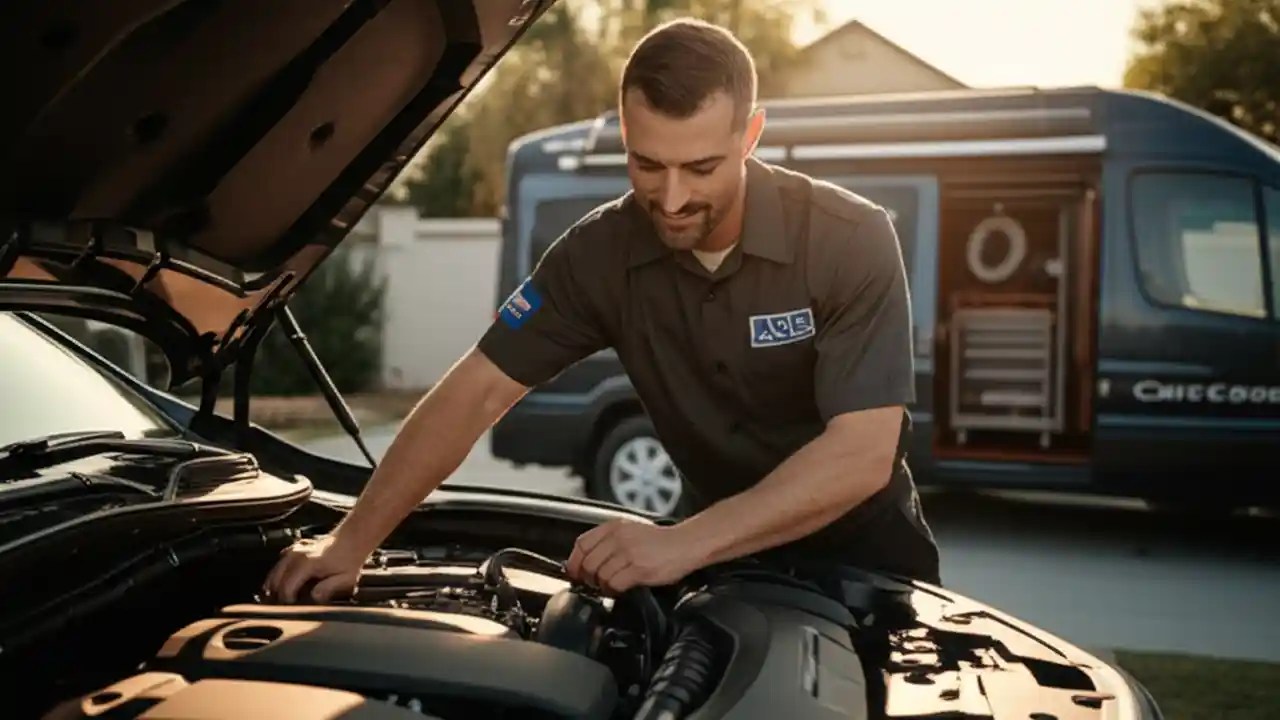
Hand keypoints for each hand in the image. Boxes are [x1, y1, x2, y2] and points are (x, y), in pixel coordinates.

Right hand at [261, 533, 366, 603]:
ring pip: (274, 571)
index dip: (286, 601)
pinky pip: (279, 564)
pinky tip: (282, 584)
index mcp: (307, 563)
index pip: (286, 587)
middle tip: (284, 608)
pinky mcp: (294, 549)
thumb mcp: (345, 578)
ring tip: (279, 599)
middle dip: (277, 595)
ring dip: (274, 586)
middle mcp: (297, 555)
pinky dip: (278, 575)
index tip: (291, 610)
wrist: (352, 538)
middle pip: (275, 579)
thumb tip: (314, 597)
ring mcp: (294, 550)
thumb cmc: (350, 559)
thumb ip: (329, 588)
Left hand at [565, 519, 701, 594]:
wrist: (685, 544)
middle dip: (588, 578)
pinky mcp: (638, 569)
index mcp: (614, 527)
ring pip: (599, 575)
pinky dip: (613, 591)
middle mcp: (618, 537)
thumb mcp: (630, 531)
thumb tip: (587, 560)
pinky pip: (614, 584)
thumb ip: (609, 541)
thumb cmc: (661, 541)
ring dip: (602, 586)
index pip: (581, 544)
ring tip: (610, 586)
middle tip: (594, 583)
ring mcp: (628, 553)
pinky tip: (620, 589)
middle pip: (588, 563)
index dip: (574, 562)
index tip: (574, 572)